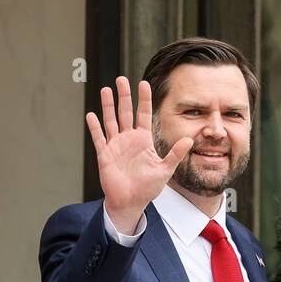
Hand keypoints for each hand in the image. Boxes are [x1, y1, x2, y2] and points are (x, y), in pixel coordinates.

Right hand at [86, 77, 194, 231]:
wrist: (131, 202)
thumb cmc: (148, 188)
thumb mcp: (165, 170)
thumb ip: (175, 154)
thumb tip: (189, 140)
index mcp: (143, 140)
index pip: (143, 114)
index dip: (143, 99)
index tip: (143, 83)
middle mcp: (128, 139)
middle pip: (125, 112)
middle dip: (123, 96)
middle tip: (121, 79)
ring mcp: (115, 145)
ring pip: (110, 121)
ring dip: (107, 106)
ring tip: (105, 90)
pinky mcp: (105, 155)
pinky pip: (99, 138)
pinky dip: (95, 127)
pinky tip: (91, 115)